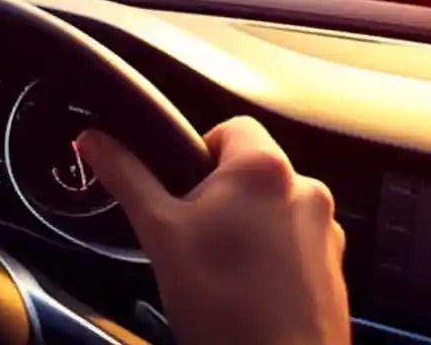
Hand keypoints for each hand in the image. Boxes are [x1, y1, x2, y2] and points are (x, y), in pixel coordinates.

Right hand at [78, 117, 348, 344]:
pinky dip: (272, 259)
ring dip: (249, 227)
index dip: (199, 152)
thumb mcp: (159, 232)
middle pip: (252, 171)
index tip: (182, 190)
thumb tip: (94, 140)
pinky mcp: (336, 270)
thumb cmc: (221, 303)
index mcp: (263, 168)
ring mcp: (328, 232)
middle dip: (221, 197)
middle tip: (194, 237)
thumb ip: (127, 177)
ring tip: (221, 271)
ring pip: (274, 209)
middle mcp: (306, 191)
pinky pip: (296, 246)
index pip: (230, 127)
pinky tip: (248, 292)